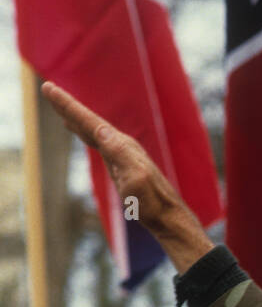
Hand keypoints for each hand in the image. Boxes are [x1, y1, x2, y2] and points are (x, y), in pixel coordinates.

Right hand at [41, 82, 213, 273]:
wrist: (167, 217)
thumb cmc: (151, 203)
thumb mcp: (135, 179)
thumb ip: (121, 154)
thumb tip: (103, 131)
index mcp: (121, 145)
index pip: (90, 121)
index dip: (69, 105)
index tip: (49, 89)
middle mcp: (121, 145)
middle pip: (90, 121)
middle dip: (68, 106)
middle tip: (48, 89)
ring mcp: (122, 153)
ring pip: (93, 129)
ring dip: (75, 116)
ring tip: (59, 105)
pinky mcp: (120, 163)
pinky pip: (98, 141)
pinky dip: (85, 132)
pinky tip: (79, 130)